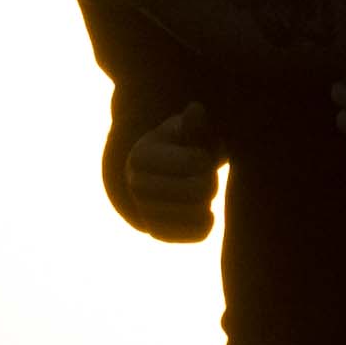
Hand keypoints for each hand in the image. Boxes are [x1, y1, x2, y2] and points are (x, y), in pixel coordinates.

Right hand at [105, 100, 222, 240]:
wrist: (166, 173)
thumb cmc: (182, 144)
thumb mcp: (187, 129)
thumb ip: (193, 123)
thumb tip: (195, 110)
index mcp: (140, 156)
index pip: (194, 163)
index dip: (206, 160)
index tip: (202, 157)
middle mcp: (135, 186)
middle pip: (198, 190)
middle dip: (209, 182)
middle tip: (207, 176)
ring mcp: (144, 212)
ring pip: (199, 213)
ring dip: (208, 201)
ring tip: (203, 190)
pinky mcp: (159, 233)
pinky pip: (199, 233)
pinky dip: (208, 222)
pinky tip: (204, 210)